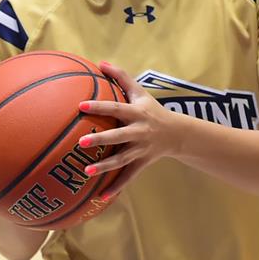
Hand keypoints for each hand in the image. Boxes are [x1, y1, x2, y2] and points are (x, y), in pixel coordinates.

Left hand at [76, 60, 181, 196]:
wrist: (177, 134)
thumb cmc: (152, 110)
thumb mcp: (140, 92)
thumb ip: (121, 77)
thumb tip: (100, 62)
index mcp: (137, 114)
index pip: (116, 109)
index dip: (100, 107)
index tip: (81, 106)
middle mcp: (139, 132)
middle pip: (118, 136)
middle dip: (101, 139)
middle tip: (80, 141)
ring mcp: (141, 150)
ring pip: (122, 159)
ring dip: (105, 167)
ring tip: (87, 172)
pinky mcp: (142, 163)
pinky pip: (128, 177)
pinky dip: (116, 187)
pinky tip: (100, 196)